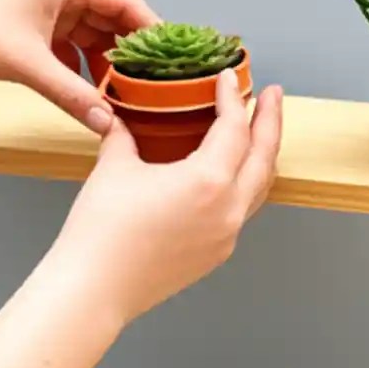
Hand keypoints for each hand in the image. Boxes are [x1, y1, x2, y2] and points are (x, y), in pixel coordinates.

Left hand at [0, 0, 157, 133]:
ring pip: (89, 33)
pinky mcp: (30, 26)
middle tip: (147, 81)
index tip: (164, 55)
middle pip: (109, 16)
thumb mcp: (27, 66)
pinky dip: (80, 66)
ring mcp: (42, 8)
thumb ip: (71, 95)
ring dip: (104, 62)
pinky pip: (68, 44)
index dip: (147, 25)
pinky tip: (85, 90)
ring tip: (117, 92)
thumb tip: (107, 123)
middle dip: (127, 50)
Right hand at [39, 69, 283, 324]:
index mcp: (209, 181)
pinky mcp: (217, 254)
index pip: (234, 128)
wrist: (94, 288)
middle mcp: (228, 209)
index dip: (233, 98)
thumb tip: (121, 117)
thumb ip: (126, 134)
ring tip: (259, 132)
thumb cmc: (102, 232)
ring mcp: (227, 235)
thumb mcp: (114, 167)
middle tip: (273, 95)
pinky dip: (245, 184)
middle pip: (265, 156)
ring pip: (260, 187)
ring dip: (263, 155)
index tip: (227, 79)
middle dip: (271, 122)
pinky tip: (231, 174)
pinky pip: (242, 210)